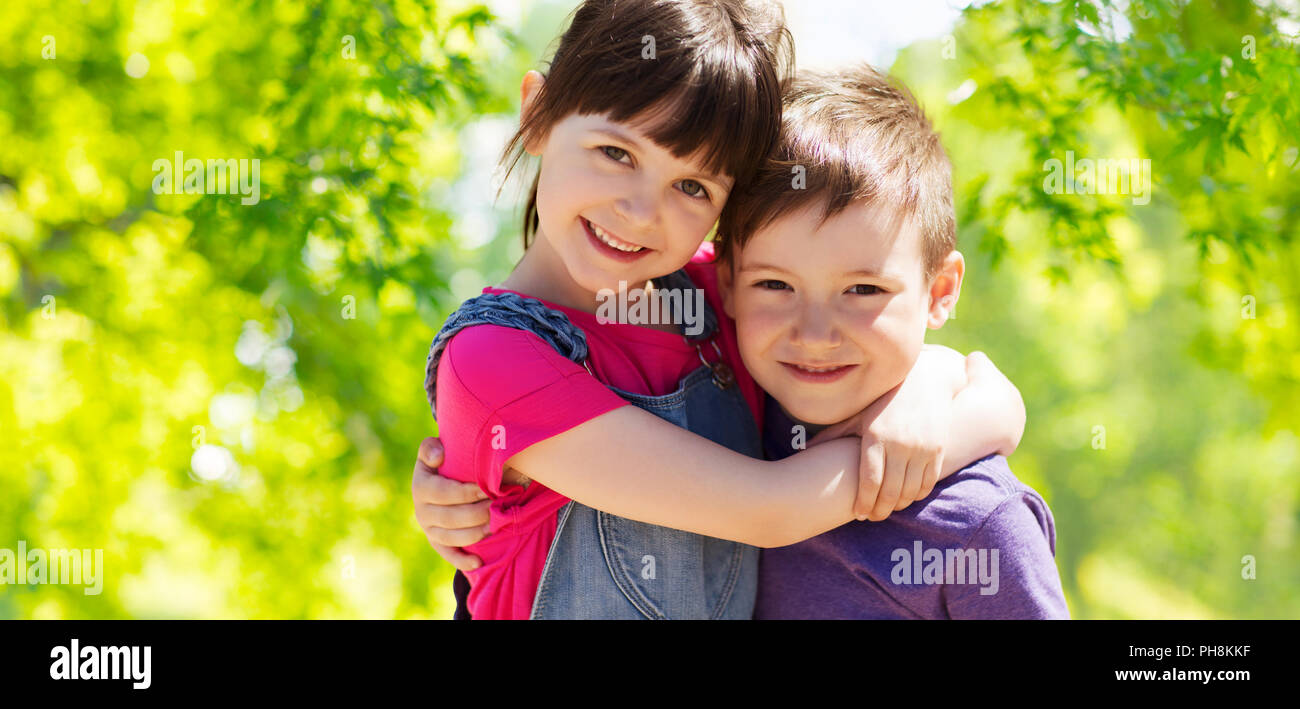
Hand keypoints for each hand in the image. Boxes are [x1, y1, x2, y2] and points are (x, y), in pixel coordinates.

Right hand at [412, 437, 490, 570]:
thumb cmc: (443, 463)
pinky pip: (448, 554)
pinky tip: (479, 562)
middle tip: (496, 509)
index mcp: (421, 487)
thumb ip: (430, 448)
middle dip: (475, 514)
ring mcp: (429, 529)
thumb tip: (438, 456)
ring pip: (450, 537)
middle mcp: (421, 511)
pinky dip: (462, 561)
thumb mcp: (433, 451)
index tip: (486, 489)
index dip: (465, 493)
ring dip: (474, 534)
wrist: (439, 480)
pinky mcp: (437, 542)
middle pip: (449, 517)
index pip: (442, 493)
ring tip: (494, 526)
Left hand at [810, 346, 963, 520]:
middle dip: (880, 510)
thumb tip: (802, 451)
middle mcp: (901, 444)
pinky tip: (907, 497)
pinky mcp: (938, 450)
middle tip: (872, 517)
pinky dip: (917, 495)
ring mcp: (922, 448)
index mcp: (876, 437)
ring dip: (899, 505)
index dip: (863, 503)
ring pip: (911, 491)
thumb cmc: (884, 400)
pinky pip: (928, 482)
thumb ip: (833, 435)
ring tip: (888, 508)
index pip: (870, 481)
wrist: (926, 381)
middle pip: (891, 492)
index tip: (858, 514)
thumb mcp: (858, 415)